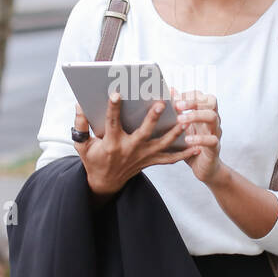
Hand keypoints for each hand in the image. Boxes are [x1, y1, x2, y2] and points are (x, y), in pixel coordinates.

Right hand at [72, 91, 197, 199]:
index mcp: (111, 143)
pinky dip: (184, 154)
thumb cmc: (93, 160)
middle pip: (143, 132)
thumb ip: (80, 126)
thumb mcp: (81, 146)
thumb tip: (79, 105)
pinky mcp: (150, 161)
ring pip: (162, 145)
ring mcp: (142, 156)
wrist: (105, 183)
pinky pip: (170, 159)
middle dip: (152, 118)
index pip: (111, 122)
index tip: (115, 93)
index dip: (112, 108)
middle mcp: (129, 149)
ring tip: (185, 121)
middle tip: (160, 104)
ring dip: (174, 133)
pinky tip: (197, 146)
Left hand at [172, 88, 223, 185]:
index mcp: (205, 113)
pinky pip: (212, 140)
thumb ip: (178, 111)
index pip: (202, 95)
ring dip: (195, 115)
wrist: (204, 168)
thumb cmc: (192, 145)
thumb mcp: (182, 127)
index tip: (174, 97)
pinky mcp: (215, 148)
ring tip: (180, 119)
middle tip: (177, 105)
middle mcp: (212, 120)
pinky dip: (199, 139)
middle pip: (211, 101)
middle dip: (193, 101)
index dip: (189, 94)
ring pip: (212, 117)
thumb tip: (170, 91)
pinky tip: (187, 140)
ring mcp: (215, 133)